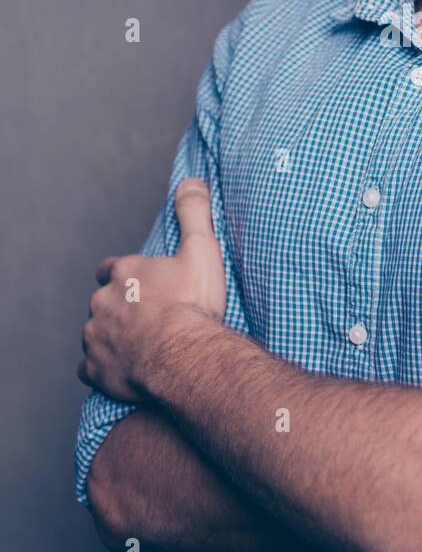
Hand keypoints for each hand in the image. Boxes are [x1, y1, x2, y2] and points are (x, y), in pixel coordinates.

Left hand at [77, 178, 225, 401]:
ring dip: (110, 337)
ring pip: (94, 333)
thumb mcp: (201, 249)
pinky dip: (102, 368)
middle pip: (101, 301)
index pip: (110, 268)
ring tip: (138, 347)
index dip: (123, 275)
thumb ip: (194, 213)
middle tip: (146, 318)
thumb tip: (190, 181)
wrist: (184, 357)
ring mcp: (95, 337)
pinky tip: (121, 370)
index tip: (140, 285)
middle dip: (117, 308)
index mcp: (124, 272)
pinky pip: (90, 368)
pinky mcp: (95, 369)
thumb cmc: (192, 305)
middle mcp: (102, 301)